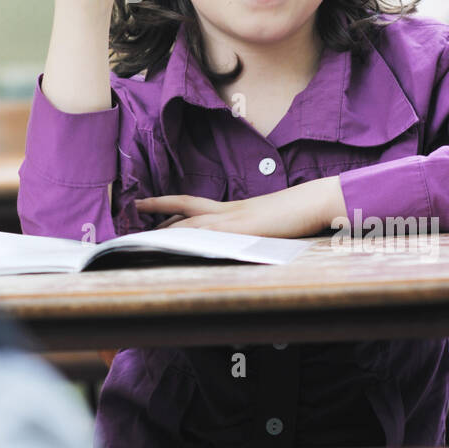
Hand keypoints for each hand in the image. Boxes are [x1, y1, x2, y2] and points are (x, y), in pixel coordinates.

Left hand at [135, 176, 344, 238]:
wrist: (313, 202)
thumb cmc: (298, 212)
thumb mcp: (268, 221)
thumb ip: (252, 228)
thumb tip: (244, 237)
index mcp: (233, 208)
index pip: (191, 203)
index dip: (166, 204)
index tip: (144, 204)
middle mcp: (228, 211)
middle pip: (184, 210)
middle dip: (159, 216)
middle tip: (135, 219)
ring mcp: (233, 220)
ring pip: (190, 223)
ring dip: (166, 230)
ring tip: (143, 237)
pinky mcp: (240, 229)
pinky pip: (206, 234)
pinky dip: (187, 239)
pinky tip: (172, 245)